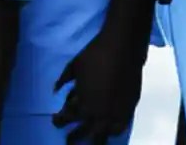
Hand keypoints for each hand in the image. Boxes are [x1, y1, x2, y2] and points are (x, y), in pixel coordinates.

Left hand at [52, 25, 144, 142]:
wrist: (122, 48)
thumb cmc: (94, 55)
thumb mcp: (72, 67)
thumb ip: (63, 81)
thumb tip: (55, 91)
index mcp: (84, 102)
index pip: (68, 118)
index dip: (60, 120)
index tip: (55, 120)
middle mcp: (100, 112)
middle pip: (86, 133)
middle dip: (75, 137)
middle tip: (69, 141)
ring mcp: (117, 112)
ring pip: (105, 135)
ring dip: (96, 138)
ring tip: (90, 140)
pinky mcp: (130, 108)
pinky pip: (121, 127)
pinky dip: (113, 131)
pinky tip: (109, 131)